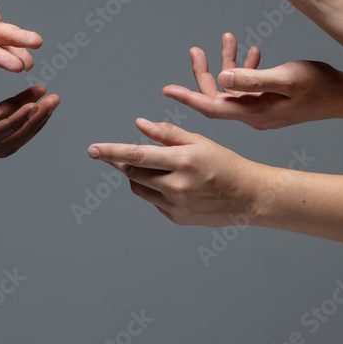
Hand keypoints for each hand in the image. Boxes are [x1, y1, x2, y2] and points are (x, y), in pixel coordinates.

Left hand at [88, 119, 264, 226]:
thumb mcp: (198, 141)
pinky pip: (153, 202)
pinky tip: (170, 184)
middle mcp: (177, 186)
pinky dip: (153, 190)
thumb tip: (139, 124)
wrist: (249, 197)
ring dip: (136, 176)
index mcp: (183, 161)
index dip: (112, 151)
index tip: (93, 149)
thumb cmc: (224, 163)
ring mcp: (177, 206)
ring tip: (152, 167)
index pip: (138, 155)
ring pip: (139, 189)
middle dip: (123, 162)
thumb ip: (166, 133)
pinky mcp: (177, 219)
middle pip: (134, 173)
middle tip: (120, 154)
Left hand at [162, 32, 342, 128]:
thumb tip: (222, 76)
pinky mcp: (271, 102)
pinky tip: (251, 51)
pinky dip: (245, 68)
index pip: (212, 107)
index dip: (188, 97)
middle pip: (219, 96)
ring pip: (234, 88)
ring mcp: (263, 109)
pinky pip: (249, 85)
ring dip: (227, 64)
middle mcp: (255, 114)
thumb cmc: (319, 86)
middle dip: (205, 73)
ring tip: (227, 38)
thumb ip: (253, 78)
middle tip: (195, 51)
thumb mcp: (285, 78)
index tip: (167, 90)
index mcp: (255, 112)